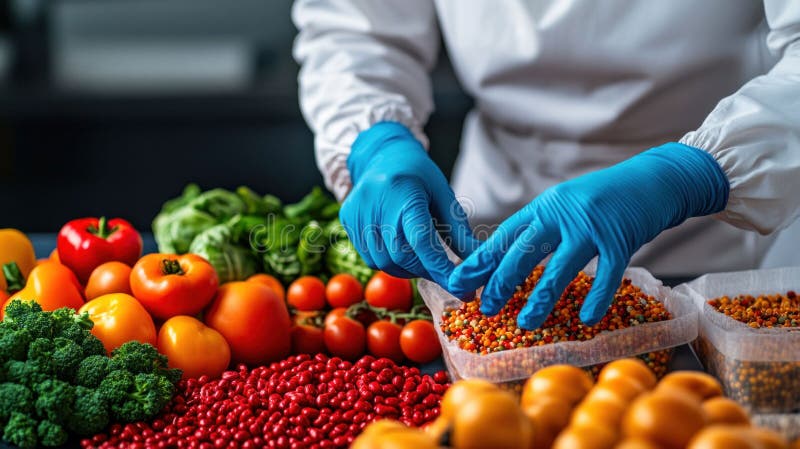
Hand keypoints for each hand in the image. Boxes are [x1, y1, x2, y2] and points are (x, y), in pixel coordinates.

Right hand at [341, 122, 477, 286]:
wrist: (382, 154)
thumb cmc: (418, 175)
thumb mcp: (444, 196)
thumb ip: (459, 232)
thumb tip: (478, 264)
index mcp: (404, 191)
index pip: (421, 239)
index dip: (440, 267)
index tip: (459, 284)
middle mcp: (376, 202)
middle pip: (400, 255)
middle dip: (425, 270)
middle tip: (442, 271)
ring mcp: (357, 212)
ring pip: (383, 261)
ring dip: (407, 269)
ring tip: (422, 259)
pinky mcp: (347, 220)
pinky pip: (369, 256)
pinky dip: (390, 262)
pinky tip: (401, 251)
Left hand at [448, 143, 728, 329]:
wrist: (654, 178)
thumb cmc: (605, 197)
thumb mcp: (565, 204)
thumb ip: (540, 228)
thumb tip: (507, 260)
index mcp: (544, 206)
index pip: (505, 236)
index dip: (481, 260)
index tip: (459, 280)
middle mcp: (563, 214)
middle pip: (524, 251)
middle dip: (501, 281)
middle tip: (485, 307)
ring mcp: (591, 226)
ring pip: (560, 267)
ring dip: (540, 298)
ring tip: (525, 322)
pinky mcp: (621, 238)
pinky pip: (607, 274)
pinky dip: (597, 298)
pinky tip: (586, 318)